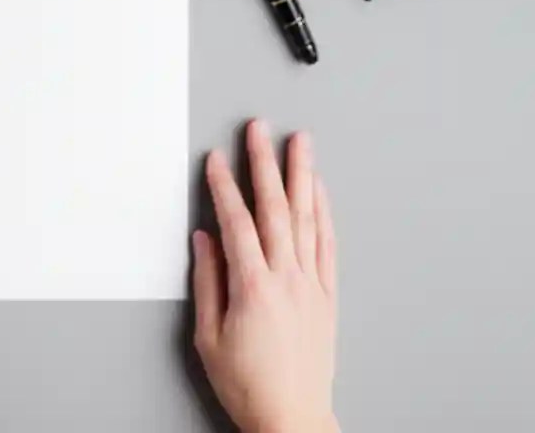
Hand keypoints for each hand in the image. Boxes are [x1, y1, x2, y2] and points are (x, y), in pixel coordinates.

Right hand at [193, 120, 338, 432]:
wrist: (292, 417)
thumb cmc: (247, 384)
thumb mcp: (209, 336)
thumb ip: (208, 282)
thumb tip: (206, 239)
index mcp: (253, 288)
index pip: (237, 223)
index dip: (224, 187)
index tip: (216, 159)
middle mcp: (287, 279)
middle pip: (275, 209)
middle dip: (265, 163)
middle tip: (259, 129)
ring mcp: (312, 285)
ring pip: (306, 218)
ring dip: (301, 175)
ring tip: (299, 143)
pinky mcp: (327, 296)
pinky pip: (327, 244)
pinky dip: (324, 213)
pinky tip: (319, 190)